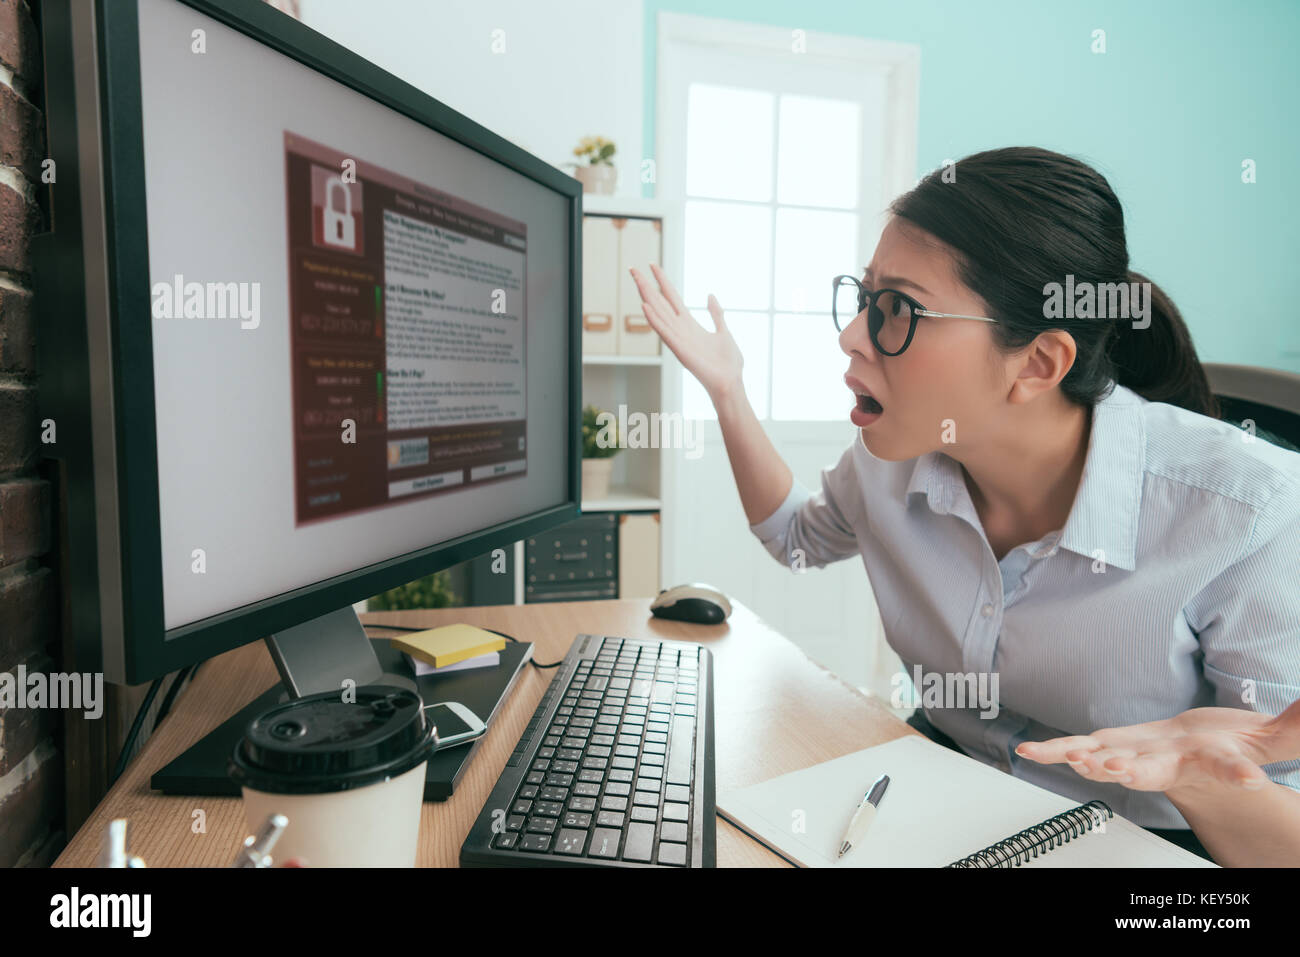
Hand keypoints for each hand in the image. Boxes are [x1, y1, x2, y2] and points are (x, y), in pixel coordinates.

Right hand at [628, 264, 743, 400]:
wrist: (731, 382)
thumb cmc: (728, 363)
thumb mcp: (724, 331)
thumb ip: (716, 313)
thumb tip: (710, 295)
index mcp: (689, 325)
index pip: (671, 297)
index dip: (662, 281)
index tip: (652, 265)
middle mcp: (680, 330)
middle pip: (659, 302)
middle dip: (646, 285)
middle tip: (632, 268)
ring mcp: (678, 339)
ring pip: (659, 313)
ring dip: (646, 296)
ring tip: (636, 280)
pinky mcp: (680, 350)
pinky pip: (664, 332)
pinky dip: (654, 320)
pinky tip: (644, 307)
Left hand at [1015, 699, 1299, 794]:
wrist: (1192, 758)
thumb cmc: (1223, 747)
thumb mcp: (1265, 739)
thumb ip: (1295, 728)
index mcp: (1208, 761)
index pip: (1230, 766)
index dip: (1238, 773)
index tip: (1248, 780)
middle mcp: (1166, 765)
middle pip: (1154, 771)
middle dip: (1136, 771)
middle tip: (1122, 770)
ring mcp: (1133, 759)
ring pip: (1107, 763)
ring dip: (1087, 762)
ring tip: (1070, 759)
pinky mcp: (1107, 750)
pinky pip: (1076, 752)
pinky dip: (1054, 751)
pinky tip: (1029, 750)